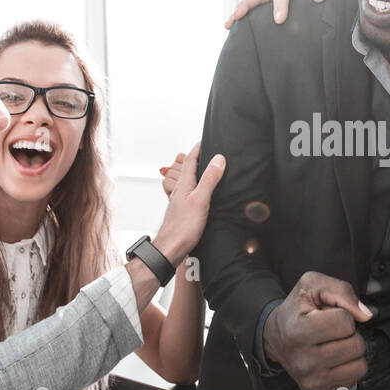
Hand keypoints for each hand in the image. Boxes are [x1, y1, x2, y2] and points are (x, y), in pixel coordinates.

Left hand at [152, 143, 224, 265]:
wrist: (170, 249)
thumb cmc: (182, 227)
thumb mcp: (200, 200)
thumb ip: (209, 179)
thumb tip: (218, 159)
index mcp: (184, 185)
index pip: (190, 161)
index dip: (197, 149)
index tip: (204, 140)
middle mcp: (181, 192)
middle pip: (187, 170)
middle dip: (196, 158)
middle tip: (205, 151)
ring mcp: (181, 202)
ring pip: (188, 182)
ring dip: (196, 173)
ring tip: (204, 169)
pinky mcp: (184, 213)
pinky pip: (190, 194)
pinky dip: (197, 188)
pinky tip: (202, 195)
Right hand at [223, 0, 343, 28]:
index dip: (279, 4)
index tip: (279, 20)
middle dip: (247, 5)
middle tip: (237, 17)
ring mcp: (278, 1)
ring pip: (256, 3)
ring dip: (241, 12)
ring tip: (228, 25)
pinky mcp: (279, 11)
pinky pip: (261, 14)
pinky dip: (249, 22)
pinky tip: (240, 33)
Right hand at [263, 271, 370, 389]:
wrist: (276, 336)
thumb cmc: (297, 309)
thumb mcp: (312, 285)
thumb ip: (342, 291)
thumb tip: (366, 315)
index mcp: (297, 331)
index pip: (345, 322)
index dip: (342, 314)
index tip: (328, 315)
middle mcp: (302, 361)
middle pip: (356, 346)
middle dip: (350, 334)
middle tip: (333, 332)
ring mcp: (310, 381)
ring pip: (359, 367)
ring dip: (352, 352)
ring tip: (336, 345)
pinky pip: (353, 382)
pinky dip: (348, 369)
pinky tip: (334, 360)